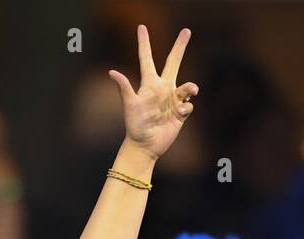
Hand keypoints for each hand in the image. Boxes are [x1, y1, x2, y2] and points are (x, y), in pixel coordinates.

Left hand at [108, 25, 198, 161]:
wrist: (145, 146)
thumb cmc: (135, 126)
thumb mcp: (130, 106)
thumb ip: (124, 88)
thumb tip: (112, 72)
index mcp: (149, 84)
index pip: (147, 59)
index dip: (144, 43)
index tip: (141, 27)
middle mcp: (162, 89)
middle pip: (174, 63)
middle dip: (180, 47)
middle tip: (186, 31)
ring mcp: (172, 100)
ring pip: (187, 86)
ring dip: (190, 88)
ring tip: (191, 91)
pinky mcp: (180, 113)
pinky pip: (188, 105)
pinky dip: (187, 108)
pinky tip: (179, 114)